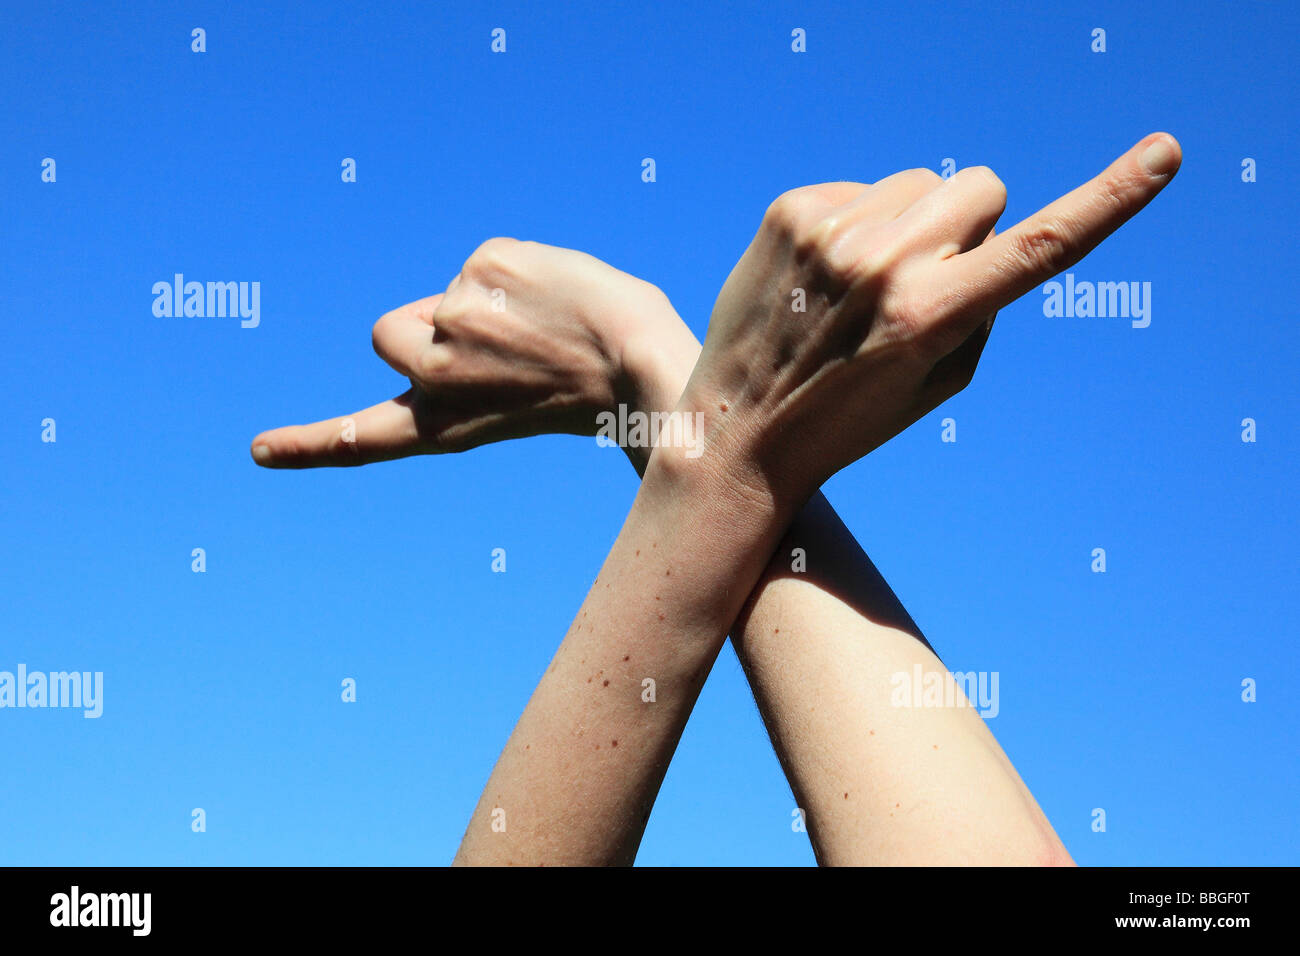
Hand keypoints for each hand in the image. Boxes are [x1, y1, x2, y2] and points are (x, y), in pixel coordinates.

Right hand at [250, 239, 697, 467]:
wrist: (648, 359)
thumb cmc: (597, 390)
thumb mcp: (512, 401)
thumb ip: (460, 372)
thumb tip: (432, 317)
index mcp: (447, 424)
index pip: (362, 438)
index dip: (310, 444)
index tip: (259, 450)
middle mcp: (436, 378)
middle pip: (386, 334)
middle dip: (422, 331)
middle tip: (496, 348)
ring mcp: (453, 321)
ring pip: (439, 298)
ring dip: (478, 304)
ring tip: (542, 328)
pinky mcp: (480, 270)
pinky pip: (486, 264)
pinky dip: (517, 275)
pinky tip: (556, 299)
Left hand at [679, 133, 1180, 502]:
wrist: (739, 428)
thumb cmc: (850, 416)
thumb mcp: (938, 383)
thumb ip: (982, 305)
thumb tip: (989, 235)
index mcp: (929, 318)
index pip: (1039, 247)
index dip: (1110, 200)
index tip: (1164, 155)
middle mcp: (882, 265)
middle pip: (979, 188)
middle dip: (969, 226)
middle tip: (925, 281)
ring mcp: (831, 231)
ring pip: (918, 183)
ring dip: (908, 223)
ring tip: (860, 287)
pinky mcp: (791, 210)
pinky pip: (860, 187)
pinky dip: (855, 221)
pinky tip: (822, 274)